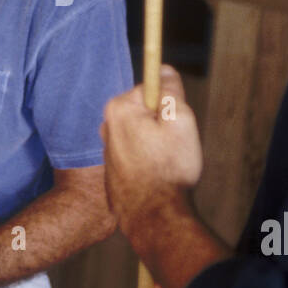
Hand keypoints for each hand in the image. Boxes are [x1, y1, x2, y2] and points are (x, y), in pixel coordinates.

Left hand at [100, 64, 203, 240]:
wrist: (153, 218)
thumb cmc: (169, 168)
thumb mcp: (180, 119)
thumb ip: (171, 89)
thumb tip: (163, 69)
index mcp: (119, 108)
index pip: (154, 89)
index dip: (173, 106)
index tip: (178, 125)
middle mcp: (107, 126)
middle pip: (148, 112)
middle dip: (165, 126)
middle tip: (175, 146)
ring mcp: (108, 150)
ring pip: (145, 135)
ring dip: (159, 145)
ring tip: (167, 166)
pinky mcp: (114, 170)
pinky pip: (139, 156)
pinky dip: (151, 163)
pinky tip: (158, 179)